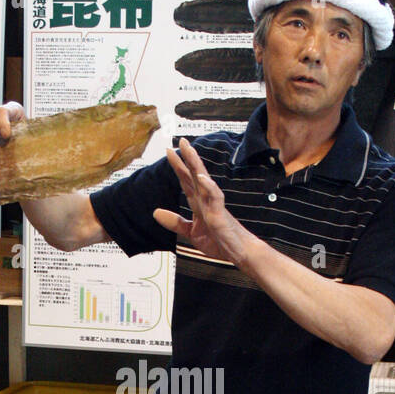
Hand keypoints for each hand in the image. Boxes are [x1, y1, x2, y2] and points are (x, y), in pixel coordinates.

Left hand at [156, 137, 249, 267]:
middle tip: (180, 141)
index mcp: (199, 203)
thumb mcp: (191, 232)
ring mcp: (214, 205)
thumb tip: (155, 213)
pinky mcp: (220, 214)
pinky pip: (215, 197)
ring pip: (204, 180)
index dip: (178, 166)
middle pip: (195, 174)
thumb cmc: (220, 241)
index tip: (169, 151)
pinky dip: (209, 187)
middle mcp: (206, 200)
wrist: (238, 252)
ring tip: (189, 150)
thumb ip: (175, 222)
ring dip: (196, 165)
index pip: (187, 180)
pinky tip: (202, 178)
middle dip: (187, 157)